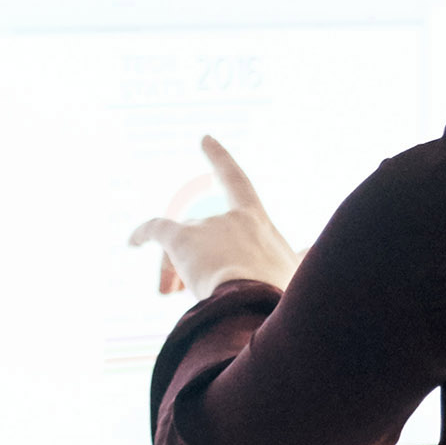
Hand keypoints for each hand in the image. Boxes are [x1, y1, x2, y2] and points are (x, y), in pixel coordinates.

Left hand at [129, 135, 301, 297]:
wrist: (258, 306)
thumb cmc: (279, 296)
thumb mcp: (295, 271)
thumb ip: (302, 254)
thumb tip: (313, 246)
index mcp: (257, 221)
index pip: (237, 182)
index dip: (220, 160)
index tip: (203, 139)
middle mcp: (230, 217)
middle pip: (201, 231)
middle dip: (195, 258)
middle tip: (188, 290)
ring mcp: (205, 227)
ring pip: (181, 244)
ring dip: (176, 268)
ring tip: (176, 296)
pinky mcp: (182, 240)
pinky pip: (155, 229)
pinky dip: (142, 233)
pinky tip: (132, 242)